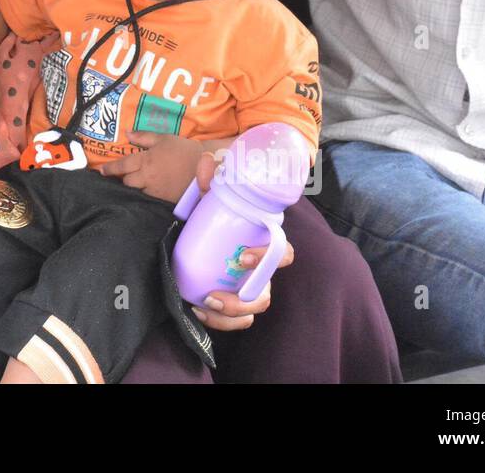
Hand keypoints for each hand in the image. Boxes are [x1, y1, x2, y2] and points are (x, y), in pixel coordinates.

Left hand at [98, 131, 208, 202]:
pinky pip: (149, 198)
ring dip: (134, 188)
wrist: (205, 168)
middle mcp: (146, 177)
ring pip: (137, 192)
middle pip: (127, 182)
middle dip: (123, 179)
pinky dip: (146, 195)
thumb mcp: (164, 138)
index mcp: (145, 160)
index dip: (110, 169)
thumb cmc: (184, 150)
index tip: (101, 172)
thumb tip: (126, 133)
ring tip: (134, 185)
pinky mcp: (164, 200)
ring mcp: (155, 190)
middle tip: (120, 177)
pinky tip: (147, 192)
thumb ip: (143, 137)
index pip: (122, 166)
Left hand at [187, 149, 295, 331]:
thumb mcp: (212, 195)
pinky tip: (200, 313)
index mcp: (264, 242)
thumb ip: (211, 176)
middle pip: (266, 292)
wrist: (200, 231)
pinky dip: (222, 322)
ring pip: (254, 309)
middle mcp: (262, 269)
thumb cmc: (217, 213)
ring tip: (205, 306)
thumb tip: (208, 162)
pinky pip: (239, 321)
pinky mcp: (236, 300)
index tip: (242, 258)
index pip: (283, 253)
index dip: (268, 258)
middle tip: (214, 296)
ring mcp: (250, 287)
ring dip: (231, 315)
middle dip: (243, 300)